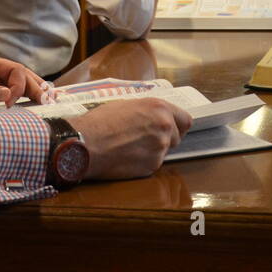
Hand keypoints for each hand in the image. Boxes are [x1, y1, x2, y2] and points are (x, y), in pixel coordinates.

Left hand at [0, 54, 53, 106]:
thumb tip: (8, 94)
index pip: (14, 71)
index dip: (18, 87)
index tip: (10, 103)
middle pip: (24, 74)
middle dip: (37, 87)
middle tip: (49, 102)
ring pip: (26, 81)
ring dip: (39, 91)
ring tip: (54, 100)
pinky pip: (20, 91)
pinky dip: (32, 96)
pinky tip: (46, 101)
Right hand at [68, 98, 191, 179]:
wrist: (85, 143)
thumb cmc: (100, 121)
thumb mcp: (127, 105)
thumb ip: (148, 111)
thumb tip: (155, 117)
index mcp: (159, 108)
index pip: (186, 120)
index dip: (178, 125)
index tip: (172, 128)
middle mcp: (164, 127)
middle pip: (177, 138)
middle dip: (165, 139)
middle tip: (145, 139)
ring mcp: (160, 148)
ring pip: (164, 152)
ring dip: (152, 151)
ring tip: (130, 147)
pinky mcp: (151, 166)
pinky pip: (152, 164)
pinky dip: (143, 162)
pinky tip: (126, 156)